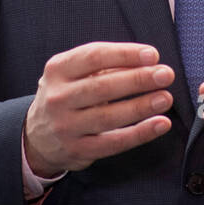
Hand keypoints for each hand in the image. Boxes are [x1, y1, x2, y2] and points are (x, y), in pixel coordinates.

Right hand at [24, 42, 175, 177]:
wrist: (38, 137)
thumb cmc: (67, 96)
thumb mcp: (74, 73)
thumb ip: (106, 65)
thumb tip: (147, 60)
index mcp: (58, 70)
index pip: (93, 56)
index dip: (125, 54)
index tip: (152, 55)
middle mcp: (58, 97)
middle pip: (102, 86)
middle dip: (138, 79)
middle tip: (166, 75)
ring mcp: (66, 126)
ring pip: (108, 116)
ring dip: (141, 106)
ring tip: (165, 98)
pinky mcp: (78, 150)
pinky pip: (114, 143)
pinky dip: (140, 133)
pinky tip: (160, 124)